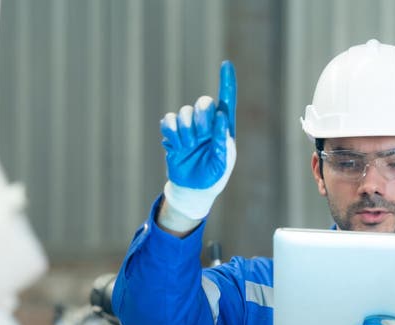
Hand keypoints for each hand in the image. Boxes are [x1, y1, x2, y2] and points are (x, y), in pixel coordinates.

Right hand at [159, 60, 236, 223]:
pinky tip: (176, 146)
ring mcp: (189, 127)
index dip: (227, 83)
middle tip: (201, 137)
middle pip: (203, 103)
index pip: (227, 101)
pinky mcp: (173, 133)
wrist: (193, 189)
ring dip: (186, 131)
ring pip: (184, 112)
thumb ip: (223, 141)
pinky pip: (168, 121)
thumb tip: (222, 117)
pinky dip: (171, 133)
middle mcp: (206, 123)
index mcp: (223, 129)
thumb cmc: (213, 176)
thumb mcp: (223, 162)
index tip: (227, 64)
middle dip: (202, 119)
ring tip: (188, 147)